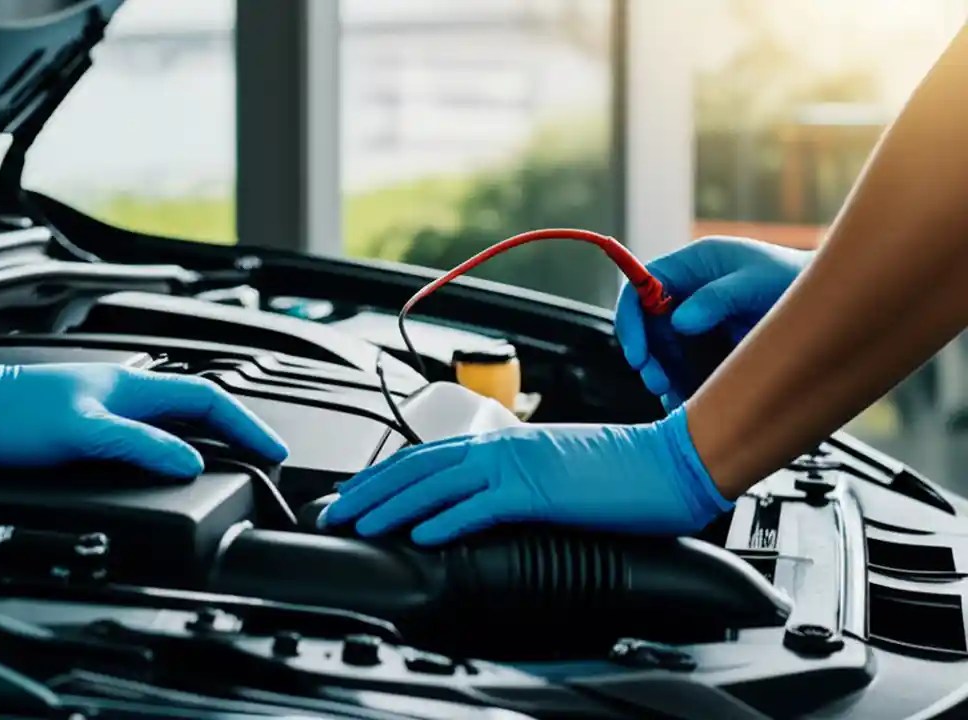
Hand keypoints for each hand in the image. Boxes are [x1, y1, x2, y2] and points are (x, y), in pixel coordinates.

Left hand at [0, 330, 287, 475]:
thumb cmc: (10, 415)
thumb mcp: (81, 434)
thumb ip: (138, 445)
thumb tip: (189, 463)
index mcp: (132, 388)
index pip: (208, 400)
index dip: (246, 425)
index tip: (273, 449)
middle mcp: (126, 392)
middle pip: (200, 405)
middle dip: (238, 427)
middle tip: (266, 454)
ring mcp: (110, 405)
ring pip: (177, 416)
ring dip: (211, 432)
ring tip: (235, 455)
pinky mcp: (91, 421)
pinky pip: (152, 430)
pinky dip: (178, 442)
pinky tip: (174, 457)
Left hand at [318, 408, 730, 545]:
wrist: (673, 460)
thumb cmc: (622, 471)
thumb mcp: (555, 473)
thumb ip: (514, 483)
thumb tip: (483, 505)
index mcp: (505, 442)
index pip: (428, 456)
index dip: (385, 475)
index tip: (356, 494)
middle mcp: (502, 447)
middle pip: (417, 466)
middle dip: (369, 489)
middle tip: (334, 511)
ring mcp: (517, 467)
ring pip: (435, 483)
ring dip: (389, 505)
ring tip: (356, 523)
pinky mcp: (537, 491)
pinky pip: (479, 506)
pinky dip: (444, 520)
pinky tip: (418, 535)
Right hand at [615, 236, 810, 407]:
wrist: (835, 303)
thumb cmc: (796, 280)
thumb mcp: (757, 281)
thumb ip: (717, 297)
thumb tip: (679, 321)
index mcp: (692, 266)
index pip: (641, 289)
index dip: (631, 320)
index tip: (638, 354)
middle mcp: (688, 294)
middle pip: (648, 328)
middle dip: (648, 358)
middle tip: (658, 383)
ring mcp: (699, 322)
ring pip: (664, 354)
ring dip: (664, 377)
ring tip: (678, 401)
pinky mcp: (711, 348)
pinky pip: (686, 370)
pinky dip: (684, 388)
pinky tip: (690, 404)